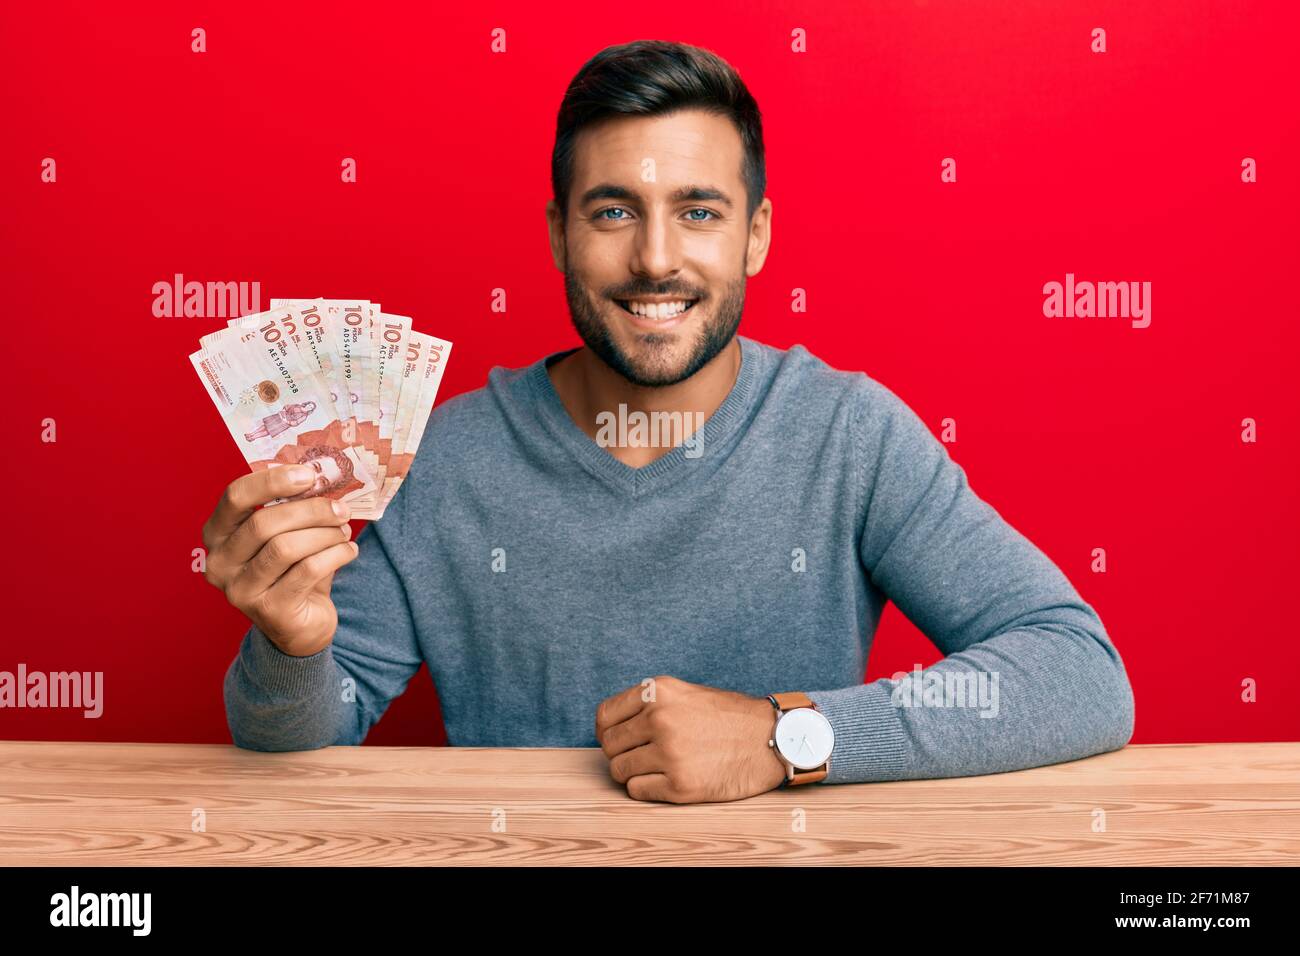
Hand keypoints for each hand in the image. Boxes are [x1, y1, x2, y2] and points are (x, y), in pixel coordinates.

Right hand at [201, 466, 358, 656]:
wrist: (300, 626)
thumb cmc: (293, 570)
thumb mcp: (287, 535)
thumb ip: (294, 508)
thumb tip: (324, 476)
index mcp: (217, 535)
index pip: (235, 497)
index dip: (272, 481)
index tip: (309, 475)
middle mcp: (219, 563)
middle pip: (264, 523)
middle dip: (311, 511)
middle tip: (341, 509)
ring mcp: (240, 591)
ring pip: (286, 547)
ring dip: (325, 534)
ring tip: (344, 532)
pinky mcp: (269, 611)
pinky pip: (307, 571)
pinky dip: (335, 555)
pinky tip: (349, 551)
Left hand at [595, 675, 787, 803]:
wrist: (773, 739)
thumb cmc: (729, 717)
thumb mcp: (685, 693)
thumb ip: (648, 704)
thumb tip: (609, 728)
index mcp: (659, 692)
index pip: (605, 716)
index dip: (608, 731)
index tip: (619, 739)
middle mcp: (660, 719)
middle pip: (610, 745)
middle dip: (622, 753)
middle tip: (643, 755)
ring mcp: (669, 754)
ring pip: (619, 770)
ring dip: (633, 772)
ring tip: (658, 767)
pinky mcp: (680, 786)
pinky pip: (637, 791)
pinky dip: (647, 788)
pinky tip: (668, 780)